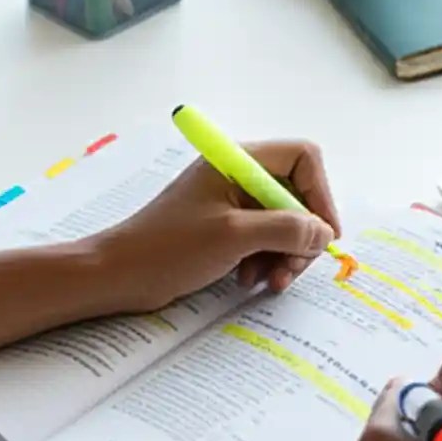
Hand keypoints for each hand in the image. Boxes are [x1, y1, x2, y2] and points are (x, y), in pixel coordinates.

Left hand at [92, 140, 340, 312]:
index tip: (323, 234)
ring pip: (285, 222)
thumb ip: (286, 229)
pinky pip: (265, 239)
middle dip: (301, 235)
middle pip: (297, 196)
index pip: (303, 159)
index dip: (320, 195)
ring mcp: (232, 202)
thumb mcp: (234, 237)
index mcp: (238, 162)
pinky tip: (251, 280)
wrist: (118, 275)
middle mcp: (239, 176)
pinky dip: (267, 260)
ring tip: (271, 281)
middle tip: (293, 268)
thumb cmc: (168, 248)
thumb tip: (323, 232)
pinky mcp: (226, 228)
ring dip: (285, 254)